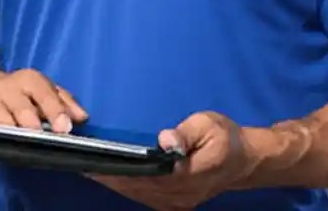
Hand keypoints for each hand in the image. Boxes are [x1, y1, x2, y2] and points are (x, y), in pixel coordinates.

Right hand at [0, 68, 88, 132]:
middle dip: (32, 123)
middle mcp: (8, 88)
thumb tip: (81, 117)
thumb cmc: (19, 94)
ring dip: (11, 131)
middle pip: (22, 107)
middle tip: (42, 138)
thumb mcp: (44, 91)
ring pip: (0, 119)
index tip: (64, 127)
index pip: (45, 94)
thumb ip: (65, 103)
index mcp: (29, 80)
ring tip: (21, 143)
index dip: (56, 111)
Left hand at [86, 111, 258, 210]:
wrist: (246, 161)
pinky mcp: (174, 202)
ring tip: (90, 167)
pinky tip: (111, 176)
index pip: (145, 174)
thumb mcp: (209, 126)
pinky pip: (144, 197)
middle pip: (136, 187)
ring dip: (115, 183)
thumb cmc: (225, 138)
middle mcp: (179, 194)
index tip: (94, 160)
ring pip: (138, 195)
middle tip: (81, 161)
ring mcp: (176, 202)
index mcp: (188, 174)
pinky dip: (126, 187)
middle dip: (108, 176)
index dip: (118, 169)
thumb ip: (187, 133)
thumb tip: (166, 140)